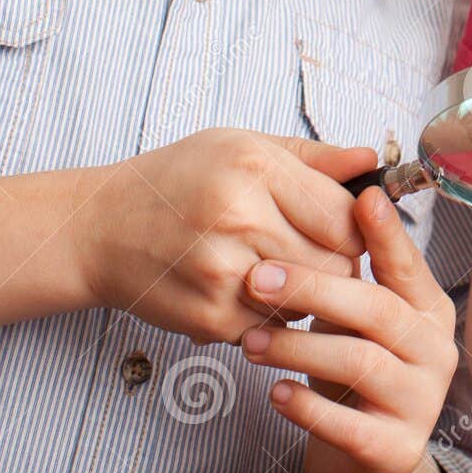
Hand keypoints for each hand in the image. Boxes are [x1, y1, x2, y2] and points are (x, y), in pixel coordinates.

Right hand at [83, 131, 376, 344]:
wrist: (99, 228)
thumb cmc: (178, 180)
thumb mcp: (244, 146)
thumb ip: (315, 158)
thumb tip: (371, 161)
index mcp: (255, 168)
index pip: (346, 215)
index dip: (355, 227)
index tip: (343, 227)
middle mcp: (239, 218)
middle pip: (336, 263)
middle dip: (338, 263)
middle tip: (315, 252)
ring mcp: (222, 273)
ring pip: (310, 301)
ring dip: (307, 292)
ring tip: (278, 267)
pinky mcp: (209, 317)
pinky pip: (274, 326)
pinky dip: (271, 315)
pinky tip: (246, 289)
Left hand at [238, 185, 459, 472]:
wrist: (362, 453)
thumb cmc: (352, 366)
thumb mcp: (355, 311)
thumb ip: (355, 259)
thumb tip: (358, 185)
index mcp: (429, 309)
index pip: (407, 264)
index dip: (386, 232)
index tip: (360, 199)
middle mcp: (435, 351)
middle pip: (377, 310)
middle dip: (314, 289)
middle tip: (257, 278)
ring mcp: (421, 401)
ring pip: (361, 363)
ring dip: (299, 347)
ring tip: (250, 340)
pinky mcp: (397, 449)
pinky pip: (351, 425)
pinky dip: (309, 407)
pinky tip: (275, 392)